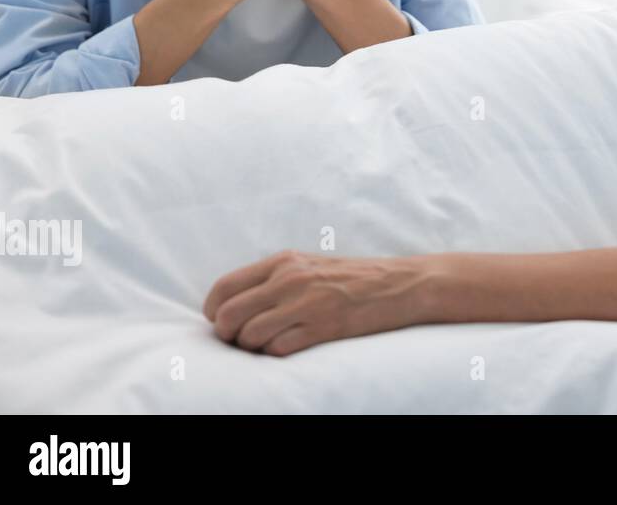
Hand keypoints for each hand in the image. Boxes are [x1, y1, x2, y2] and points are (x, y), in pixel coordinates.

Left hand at [203, 250, 428, 355]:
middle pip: (229, 315)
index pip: (224, 287)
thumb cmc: (354, 277)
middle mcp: (290, 279)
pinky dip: (278, 353)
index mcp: (284, 261)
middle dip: (228, 335)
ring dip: (254, 347)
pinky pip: (278, 350)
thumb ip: (274, 277)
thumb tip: (236, 303)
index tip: (224, 322)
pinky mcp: (323, 327)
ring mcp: (306, 303)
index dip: (214, 311)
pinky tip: (292, 346)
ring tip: (272, 343)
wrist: (402, 284)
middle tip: (242, 340)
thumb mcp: (310, 264)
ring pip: (250, 336)